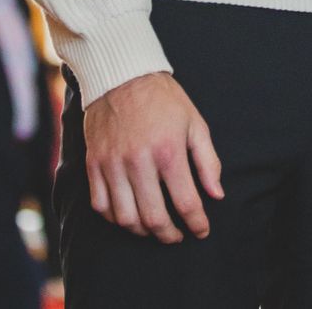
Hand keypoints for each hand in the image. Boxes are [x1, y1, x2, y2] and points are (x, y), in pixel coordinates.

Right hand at [84, 72, 222, 242]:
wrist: (122, 76)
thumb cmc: (163, 99)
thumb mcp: (194, 123)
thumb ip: (207, 161)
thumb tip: (216, 195)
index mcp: (168, 150)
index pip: (186, 202)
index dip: (197, 223)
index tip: (202, 231)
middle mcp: (139, 161)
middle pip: (154, 218)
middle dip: (169, 235)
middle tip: (177, 236)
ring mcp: (113, 164)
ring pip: (126, 218)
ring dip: (142, 231)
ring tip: (154, 228)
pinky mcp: (94, 164)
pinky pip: (101, 206)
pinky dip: (115, 218)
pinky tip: (129, 215)